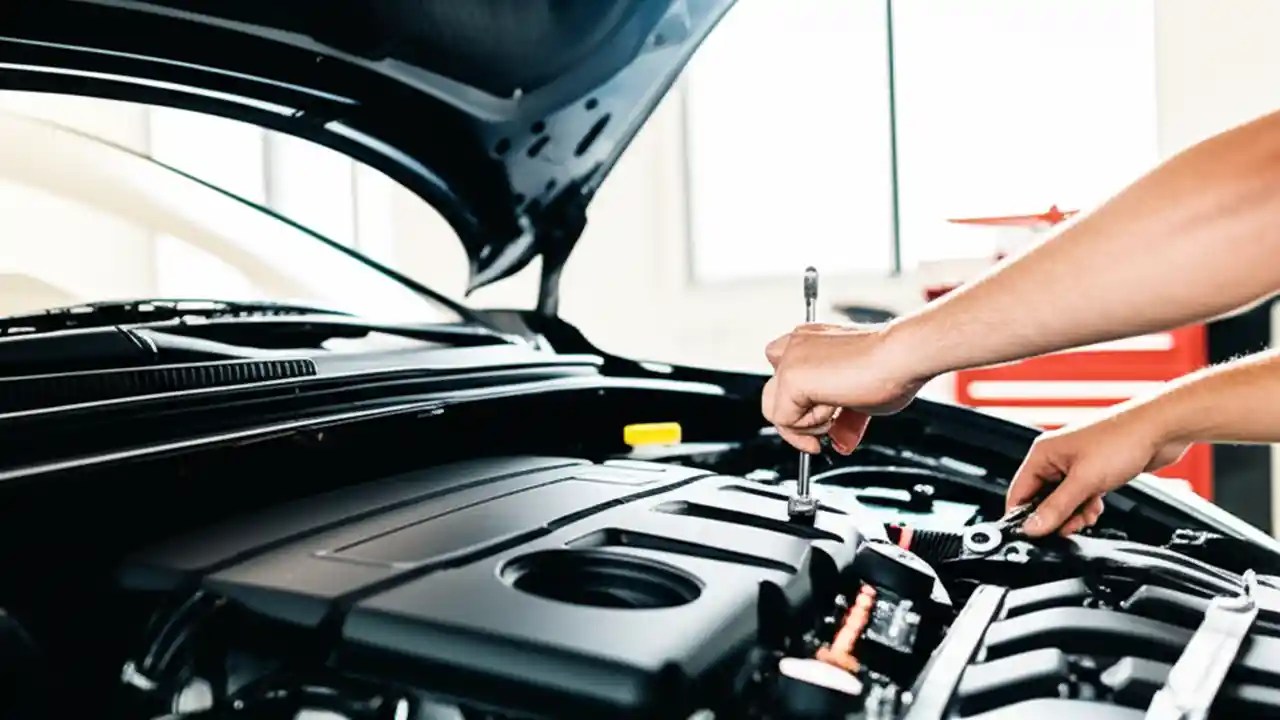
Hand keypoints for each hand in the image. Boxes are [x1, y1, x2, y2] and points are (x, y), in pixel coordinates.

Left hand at [762, 323, 928, 453]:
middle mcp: (796, 345)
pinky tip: (835, 408)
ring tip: (836, 415)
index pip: (785, 378)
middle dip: (797, 422)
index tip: (826, 424)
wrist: (902, 356)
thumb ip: (840, 415)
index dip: (803, 408)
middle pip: (772, 396)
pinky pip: (784, 419)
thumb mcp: (858, 397)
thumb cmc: (894, 368)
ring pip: (774, 410)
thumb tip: (839, 441)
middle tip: (824, 435)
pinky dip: (810, 426)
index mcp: (811, 342)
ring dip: (807, 425)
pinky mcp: (790, 376)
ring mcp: (790, 358)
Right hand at [1007, 406, 1189, 536]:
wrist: (1161, 429)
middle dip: (1055, 516)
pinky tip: (1096, 509)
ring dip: (1073, 514)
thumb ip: (1056, 507)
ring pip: (1063, 500)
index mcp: (1043, 453)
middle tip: (1068, 528)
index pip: (1019, 491)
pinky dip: (1087, 507)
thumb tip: (1031, 527)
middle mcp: (1056, 457)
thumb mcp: (1084, 481)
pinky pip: (1081, 496)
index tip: (1034, 535)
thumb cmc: (1122, 439)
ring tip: (1087, 517)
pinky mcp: (1095, 471)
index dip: (1023, 516)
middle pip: (1042, 498)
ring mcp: (1076, 464)